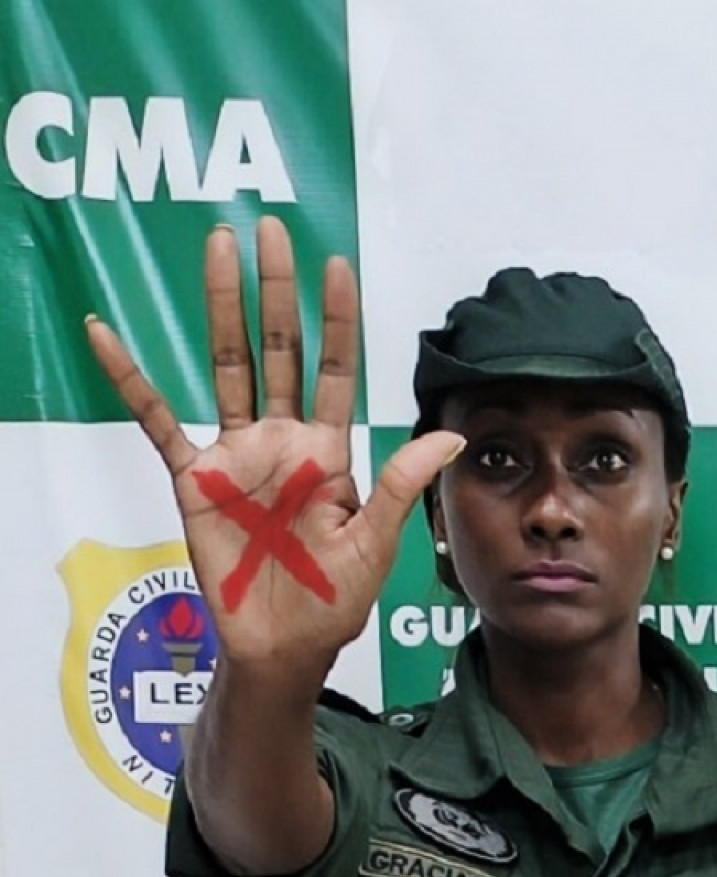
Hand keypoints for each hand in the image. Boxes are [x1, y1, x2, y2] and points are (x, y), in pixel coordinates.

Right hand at [84, 217, 461, 680]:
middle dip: (277, 291)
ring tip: (218, 246)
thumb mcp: (376, 544)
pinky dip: (130, 378)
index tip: (337, 267)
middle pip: (279, 349)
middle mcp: (282, 440)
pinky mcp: (196, 479)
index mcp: (329, 453)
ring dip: (223, 307)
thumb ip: (402, 486)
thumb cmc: (333, 602)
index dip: (337, 321)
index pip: (337, 371)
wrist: (283, 647)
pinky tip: (105, 333)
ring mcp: (237, 454)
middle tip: (272, 229)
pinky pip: (157, 420)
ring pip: (228, 365)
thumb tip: (450, 438)